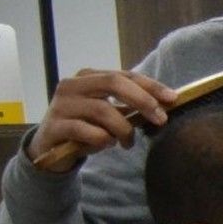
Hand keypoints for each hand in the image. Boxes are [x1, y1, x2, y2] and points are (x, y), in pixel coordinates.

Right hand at [27, 69, 177, 171]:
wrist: (49, 148)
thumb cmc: (84, 127)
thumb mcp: (107, 113)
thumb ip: (129, 105)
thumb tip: (166, 103)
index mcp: (87, 77)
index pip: (124, 75)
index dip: (150, 85)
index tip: (173, 99)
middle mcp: (72, 85)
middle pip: (113, 83)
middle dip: (142, 101)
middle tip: (160, 120)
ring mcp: (61, 105)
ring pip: (103, 110)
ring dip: (123, 129)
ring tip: (128, 143)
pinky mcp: (55, 126)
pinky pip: (89, 132)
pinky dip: (103, 140)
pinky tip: (104, 145)